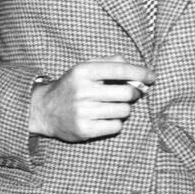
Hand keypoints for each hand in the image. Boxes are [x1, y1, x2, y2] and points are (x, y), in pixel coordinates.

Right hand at [29, 57, 153, 142]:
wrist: (43, 110)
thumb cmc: (71, 87)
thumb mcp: (84, 69)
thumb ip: (110, 63)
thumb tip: (139, 73)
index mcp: (83, 71)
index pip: (120, 69)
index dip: (141, 73)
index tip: (151, 77)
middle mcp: (82, 91)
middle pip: (127, 93)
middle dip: (134, 94)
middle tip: (129, 95)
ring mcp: (82, 112)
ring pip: (124, 111)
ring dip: (123, 109)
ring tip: (110, 107)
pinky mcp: (84, 129)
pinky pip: (116, 126)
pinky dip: (114, 122)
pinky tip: (102, 119)